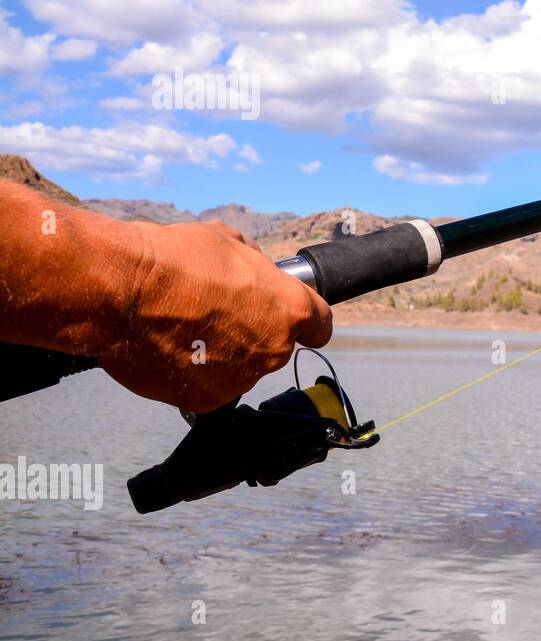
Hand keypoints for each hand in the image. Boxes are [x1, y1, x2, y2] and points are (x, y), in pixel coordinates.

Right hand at [98, 220, 331, 412]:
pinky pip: (206, 385)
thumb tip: (254, 269)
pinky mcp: (204, 400)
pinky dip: (191, 372)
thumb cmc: (174, 260)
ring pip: (240, 368)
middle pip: (274, 346)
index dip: (306, 321)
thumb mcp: (228, 241)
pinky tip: (167, 348)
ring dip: (221, 354)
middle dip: (253, 331)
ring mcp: (240, 379)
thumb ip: (253, 264)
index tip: (294, 319)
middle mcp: (273, 351)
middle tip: (215, 312)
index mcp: (290, 310)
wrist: (121, 292)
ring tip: (183, 328)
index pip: (320, 325)